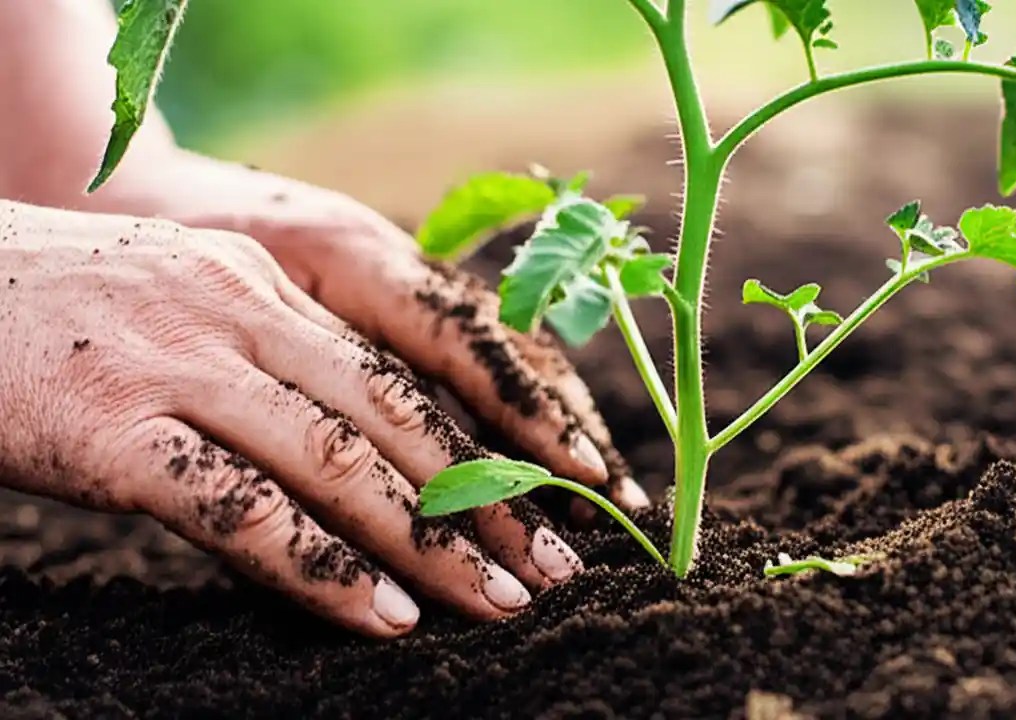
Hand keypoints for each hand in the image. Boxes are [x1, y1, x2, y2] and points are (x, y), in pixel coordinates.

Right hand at [0, 200, 616, 636]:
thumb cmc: (58, 320)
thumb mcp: (182, 316)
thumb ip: (265, 374)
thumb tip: (347, 467)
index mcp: (266, 283)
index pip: (402, 374)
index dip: (487, 443)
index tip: (552, 501)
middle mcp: (241, 312)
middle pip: (398, 419)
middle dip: (490, 501)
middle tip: (559, 568)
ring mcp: (182, 367)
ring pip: (341, 462)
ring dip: (435, 542)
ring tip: (504, 602)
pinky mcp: (118, 432)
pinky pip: (245, 509)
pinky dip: (324, 567)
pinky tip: (385, 615)